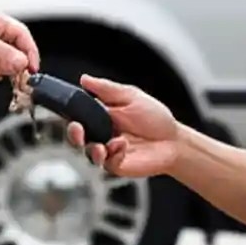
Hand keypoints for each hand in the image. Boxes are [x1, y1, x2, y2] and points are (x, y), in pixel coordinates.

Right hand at [65, 74, 180, 176]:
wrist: (174, 141)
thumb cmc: (155, 118)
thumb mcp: (131, 96)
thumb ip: (107, 89)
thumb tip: (84, 79)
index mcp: (101, 116)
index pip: (79, 116)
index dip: (71, 116)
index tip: (72, 114)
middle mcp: (101, 134)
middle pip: (77, 137)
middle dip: (73, 135)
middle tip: (78, 131)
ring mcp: (108, 151)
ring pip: (88, 153)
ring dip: (92, 149)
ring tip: (102, 146)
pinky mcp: (117, 165)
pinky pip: (107, 163)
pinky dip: (113, 154)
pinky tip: (123, 146)